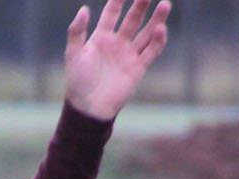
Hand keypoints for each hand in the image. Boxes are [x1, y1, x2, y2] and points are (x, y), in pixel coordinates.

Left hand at [63, 0, 169, 121]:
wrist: (88, 108)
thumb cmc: (77, 82)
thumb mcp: (73, 54)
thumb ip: (76, 31)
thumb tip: (83, 9)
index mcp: (101, 37)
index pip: (112, 13)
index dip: (118, 0)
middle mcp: (117, 44)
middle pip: (132, 19)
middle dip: (141, 5)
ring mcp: (129, 55)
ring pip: (146, 33)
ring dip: (156, 20)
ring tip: (165, 4)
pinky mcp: (138, 68)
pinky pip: (151, 52)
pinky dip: (157, 41)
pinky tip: (161, 29)